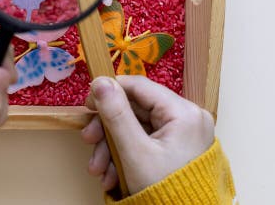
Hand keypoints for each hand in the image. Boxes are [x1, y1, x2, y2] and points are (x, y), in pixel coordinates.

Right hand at [81, 75, 214, 193]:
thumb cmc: (167, 192)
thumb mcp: (134, 152)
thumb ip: (116, 114)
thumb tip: (100, 82)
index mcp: (184, 113)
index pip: (139, 86)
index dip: (110, 91)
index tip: (87, 104)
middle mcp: (187, 118)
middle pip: (135, 110)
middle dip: (108, 130)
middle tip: (88, 141)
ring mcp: (182, 134)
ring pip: (136, 128)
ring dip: (112, 147)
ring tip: (99, 170)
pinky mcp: (176, 149)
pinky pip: (144, 143)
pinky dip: (126, 156)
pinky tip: (112, 175)